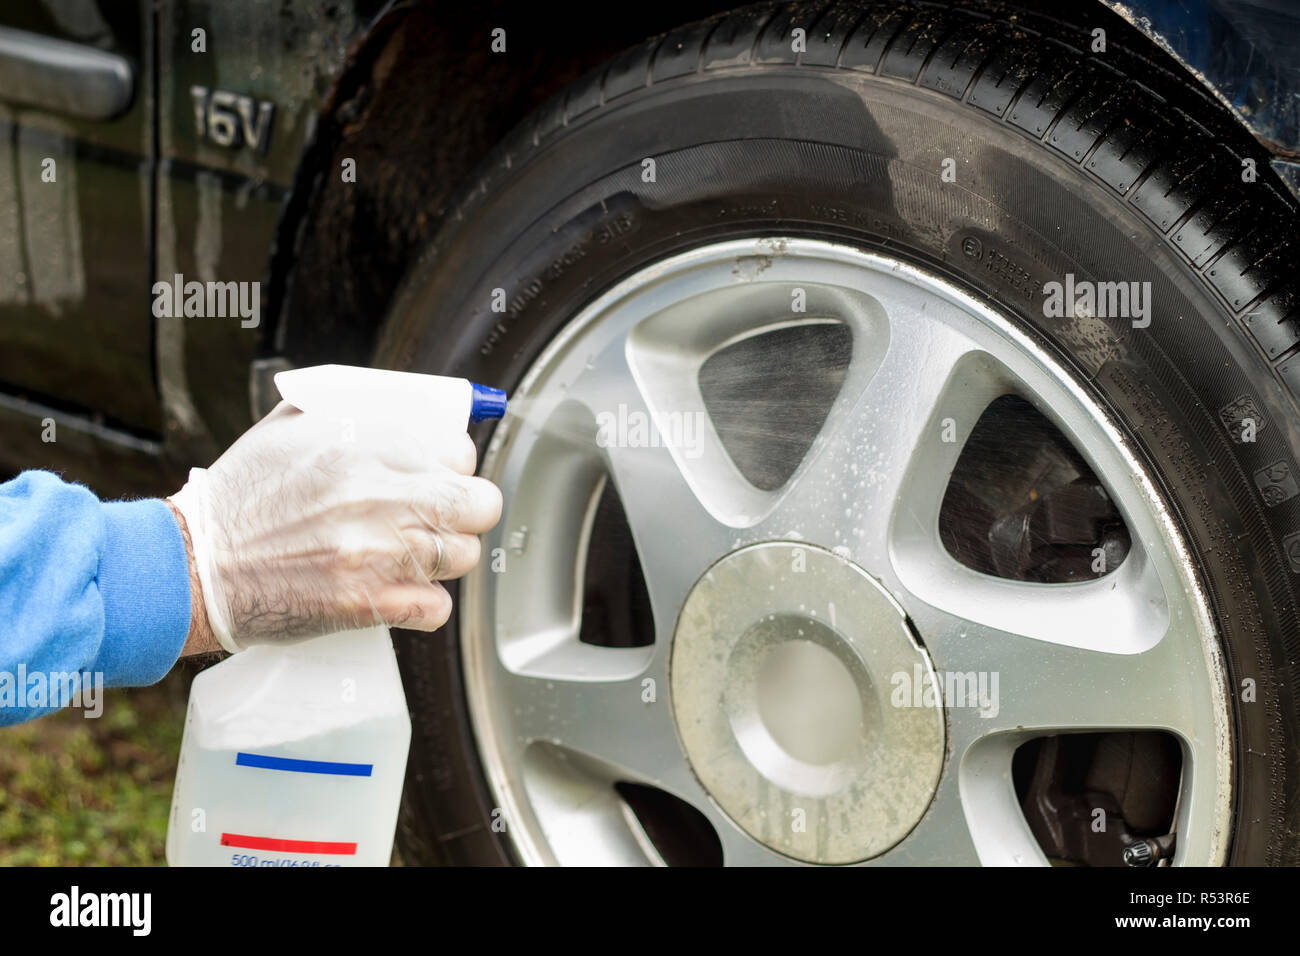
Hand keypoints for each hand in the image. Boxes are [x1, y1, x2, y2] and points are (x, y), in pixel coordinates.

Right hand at [168, 401, 502, 650]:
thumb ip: (350, 414)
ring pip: (463, 555)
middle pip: (479, 504)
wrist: (195, 564)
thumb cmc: (241, 498)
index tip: (440, 479)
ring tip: (413, 556)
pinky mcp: (368, 602)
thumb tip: (404, 409)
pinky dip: (425, 604)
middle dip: (468, 511)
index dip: (454, 468)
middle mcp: (378, 494)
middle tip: (446, 519)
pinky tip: (402, 592)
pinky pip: (437, 606)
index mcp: (365, 443)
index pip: (459, 451)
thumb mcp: (290, 426)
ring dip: (444, 557)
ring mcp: (377, 551)